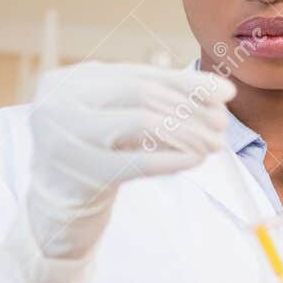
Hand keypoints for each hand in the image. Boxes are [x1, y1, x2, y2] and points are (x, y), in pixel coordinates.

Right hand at [0, 61, 234, 282]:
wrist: (56, 209)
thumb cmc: (96, 156)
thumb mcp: (119, 119)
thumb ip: (159, 100)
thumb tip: (220, 92)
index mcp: (71, 80)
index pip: (140, 74)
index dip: (186, 82)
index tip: (226, 93)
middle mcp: (59, 102)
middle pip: (143, 94)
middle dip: (190, 108)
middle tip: (222, 125)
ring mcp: (62, 138)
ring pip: (142, 122)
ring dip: (187, 132)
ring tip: (214, 144)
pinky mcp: (77, 175)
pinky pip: (136, 163)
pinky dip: (171, 160)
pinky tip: (194, 161)